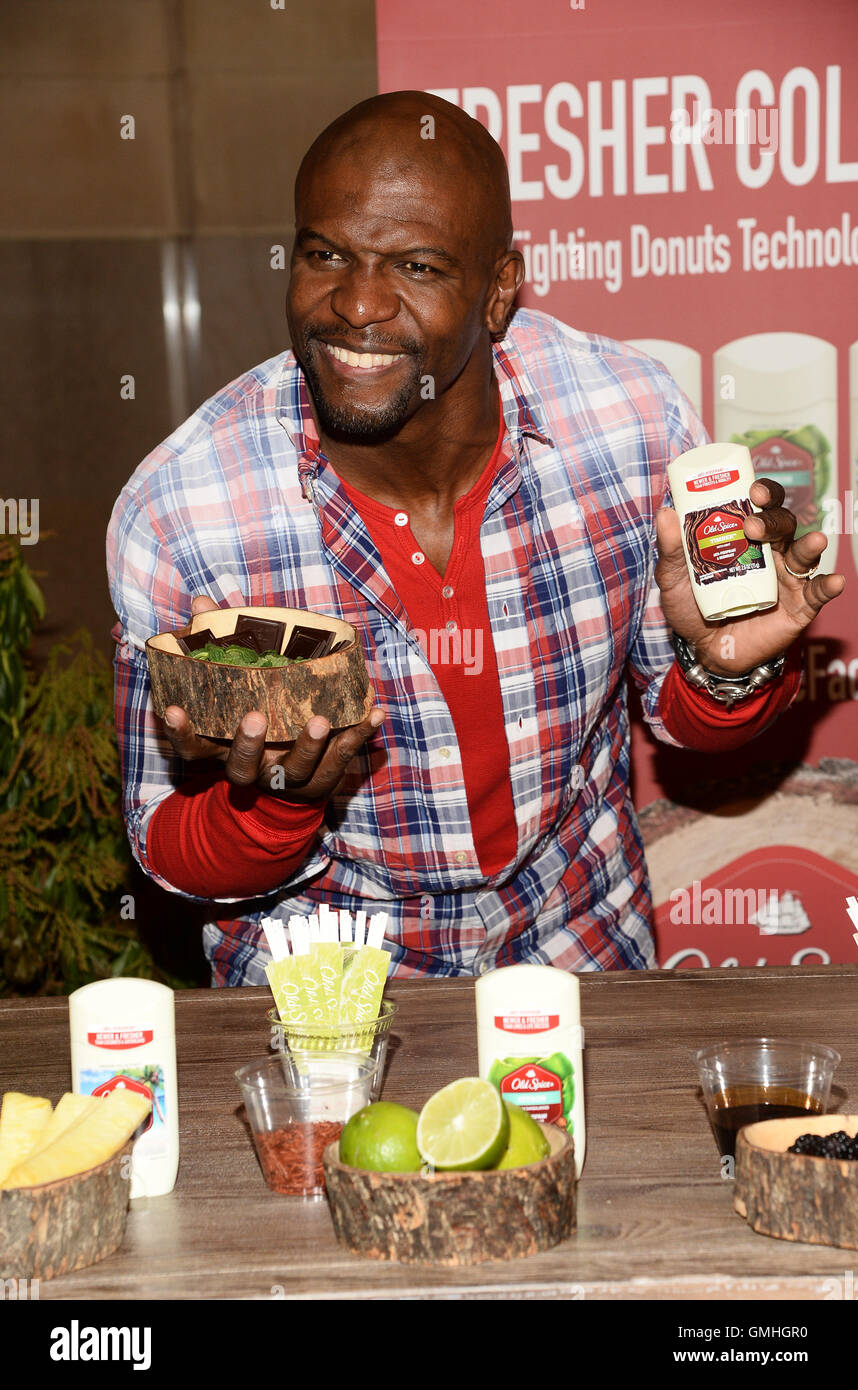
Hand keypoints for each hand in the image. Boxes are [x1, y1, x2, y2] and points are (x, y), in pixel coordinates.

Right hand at [161, 596, 384, 800]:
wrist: (288, 784)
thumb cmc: (256, 714)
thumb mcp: (234, 686)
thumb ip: (217, 646)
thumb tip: (203, 603)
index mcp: (224, 749)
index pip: (192, 748)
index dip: (180, 732)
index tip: (172, 709)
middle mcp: (252, 769)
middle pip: (242, 767)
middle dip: (247, 744)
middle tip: (255, 717)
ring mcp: (287, 779)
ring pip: (295, 769)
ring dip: (309, 745)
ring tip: (320, 719)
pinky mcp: (321, 782)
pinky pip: (341, 761)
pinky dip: (358, 737)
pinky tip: (374, 713)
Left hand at [655, 479, 845, 674]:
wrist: (703, 650)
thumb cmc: (691, 607)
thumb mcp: (674, 578)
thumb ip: (671, 549)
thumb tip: (666, 514)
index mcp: (745, 537)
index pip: (761, 505)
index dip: (764, 493)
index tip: (753, 490)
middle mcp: (771, 551)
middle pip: (783, 525)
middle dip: (773, 521)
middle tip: (754, 527)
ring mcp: (787, 578)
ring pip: (804, 554)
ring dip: (809, 546)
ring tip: (814, 542)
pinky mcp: (799, 606)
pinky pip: (818, 593)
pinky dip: (828, 586)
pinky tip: (835, 582)